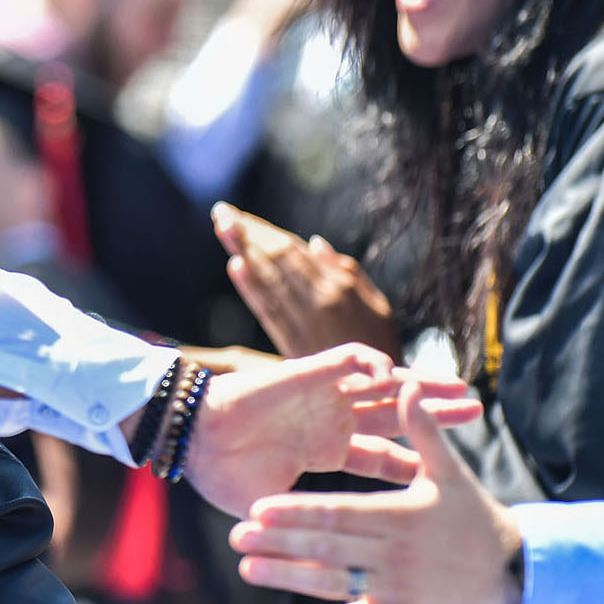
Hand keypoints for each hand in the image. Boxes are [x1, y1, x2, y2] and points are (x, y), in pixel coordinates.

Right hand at [182, 346, 481, 518]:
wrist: (193, 441)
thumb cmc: (225, 475)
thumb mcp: (282, 507)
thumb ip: (308, 522)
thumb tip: (324, 565)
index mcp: (326, 449)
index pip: (383, 452)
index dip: (416, 456)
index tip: (454, 463)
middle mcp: (330, 419)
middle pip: (395, 412)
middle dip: (434, 411)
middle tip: (475, 408)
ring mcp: (321, 395)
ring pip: (383, 383)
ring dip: (420, 383)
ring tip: (457, 386)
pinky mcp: (305, 374)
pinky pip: (347, 360)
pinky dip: (374, 363)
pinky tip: (398, 374)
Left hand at [211, 203, 400, 361]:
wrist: (383, 391)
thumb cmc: (380, 345)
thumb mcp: (375, 305)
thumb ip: (347, 271)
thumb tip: (315, 242)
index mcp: (340, 285)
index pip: (292, 249)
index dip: (263, 229)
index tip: (236, 214)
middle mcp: (322, 297)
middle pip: (278, 258)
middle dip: (247, 233)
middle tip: (221, 212)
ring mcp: (308, 319)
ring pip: (271, 277)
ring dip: (244, 249)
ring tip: (221, 228)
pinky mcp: (295, 342)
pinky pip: (270, 309)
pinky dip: (252, 287)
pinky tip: (236, 267)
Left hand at [229, 381, 521, 603]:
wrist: (516, 573)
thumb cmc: (477, 517)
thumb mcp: (451, 474)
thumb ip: (422, 432)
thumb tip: (406, 387)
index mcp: (401, 515)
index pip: (339, 512)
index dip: (299, 512)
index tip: (261, 508)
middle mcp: (396, 554)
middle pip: (328, 547)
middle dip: (281, 542)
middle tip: (237, 536)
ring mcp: (397, 588)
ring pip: (334, 583)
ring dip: (289, 577)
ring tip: (247, 567)